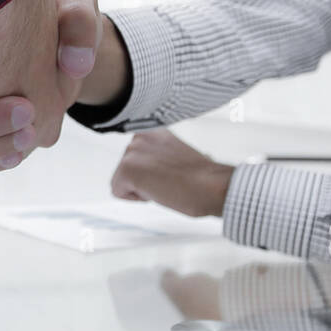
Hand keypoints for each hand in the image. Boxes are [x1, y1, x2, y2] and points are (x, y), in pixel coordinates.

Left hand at [110, 129, 234, 216]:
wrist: (211, 186)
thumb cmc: (201, 178)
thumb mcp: (174, 157)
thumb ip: (157, 157)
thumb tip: (151, 169)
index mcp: (153, 132)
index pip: (136, 160)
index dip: (151, 174)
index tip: (169, 174)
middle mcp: (140, 136)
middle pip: (126, 170)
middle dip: (144, 181)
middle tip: (168, 181)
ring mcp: (132, 151)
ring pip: (121, 181)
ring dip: (141, 189)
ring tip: (165, 184)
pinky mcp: (126, 169)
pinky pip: (118, 192)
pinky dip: (137, 198)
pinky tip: (158, 190)